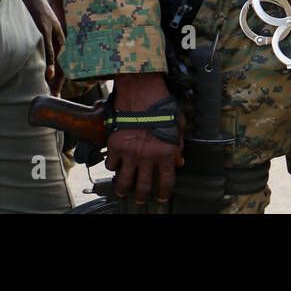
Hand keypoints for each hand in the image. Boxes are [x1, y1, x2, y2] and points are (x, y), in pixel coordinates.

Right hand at [16, 0, 65, 94]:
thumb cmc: (34, 12)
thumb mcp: (42, 30)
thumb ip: (43, 46)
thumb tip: (38, 63)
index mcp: (59, 40)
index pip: (62, 65)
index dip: (59, 81)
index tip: (56, 96)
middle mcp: (59, 38)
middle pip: (63, 65)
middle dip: (59, 83)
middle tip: (56, 99)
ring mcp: (52, 34)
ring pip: (57, 60)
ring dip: (55, 77)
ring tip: (52, 92)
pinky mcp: (44, 29)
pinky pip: (48, 48)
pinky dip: (49, 61)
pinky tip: (49, 73)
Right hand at [105, 74, 183, 204]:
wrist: (142, 91)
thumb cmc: (162, 105)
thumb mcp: (178, 125)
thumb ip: (179, 145)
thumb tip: (179, 162)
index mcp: (166, 152)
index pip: (166, 182)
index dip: (163, 193)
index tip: (160, 197)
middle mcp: (148, 156)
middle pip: (142, 187)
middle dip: (141, 196)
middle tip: (140, 199)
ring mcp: (130, 153)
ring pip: (124, 182)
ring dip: (123, 189)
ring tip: (123, 191)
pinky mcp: (115, 146)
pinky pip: (111, 165)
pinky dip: (113, 167)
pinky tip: (116, 166)